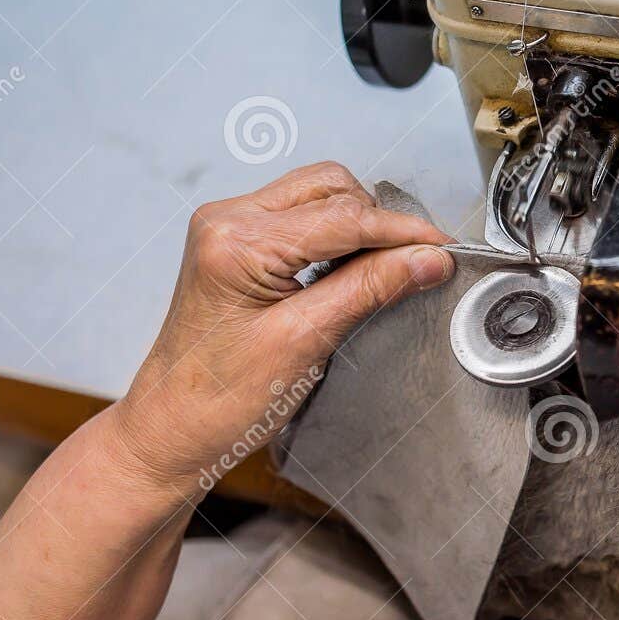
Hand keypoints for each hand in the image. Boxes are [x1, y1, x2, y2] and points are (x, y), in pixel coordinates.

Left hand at [111, 162, 454, 495]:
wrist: (173, 429)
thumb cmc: (219, 399)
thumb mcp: (305, 342)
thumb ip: (370, 288)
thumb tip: (426, 258)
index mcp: (235, 242)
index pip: (342, 217)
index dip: (402, 232)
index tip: (444, 249)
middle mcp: (227, 220)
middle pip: (332, 190)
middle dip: (379, 223)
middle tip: (416, 264)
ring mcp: (230, 228)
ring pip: (320, 196)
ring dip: (359, 227)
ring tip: (382, 271)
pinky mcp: (238, 244)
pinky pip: (302, 217)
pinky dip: (337, 237)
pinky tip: (351, 270)